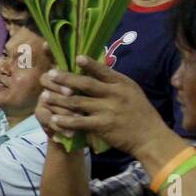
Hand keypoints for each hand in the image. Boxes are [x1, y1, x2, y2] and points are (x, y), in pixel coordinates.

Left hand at [36, 56, 167, 155]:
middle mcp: (114, 94)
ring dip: (59, 99)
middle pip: (85, 84)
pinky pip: (79, 122)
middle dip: (65, 79)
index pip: (103, 70)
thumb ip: (115, 83)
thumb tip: (97, 69)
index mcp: (122, 83)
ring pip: (77, 102)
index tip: (76, 57)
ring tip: (44, 97)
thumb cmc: (140, 114)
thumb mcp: (132, 92)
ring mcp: (108, 110)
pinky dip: (65, 121)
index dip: (89, 64)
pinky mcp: (102, 125)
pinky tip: (53, 119)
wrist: (151, 137)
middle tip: (50, 75)